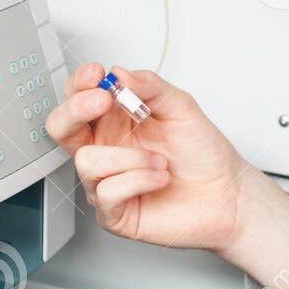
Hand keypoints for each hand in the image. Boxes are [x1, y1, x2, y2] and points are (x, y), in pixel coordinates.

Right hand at [46, 62, 248, 253]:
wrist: (227, 195)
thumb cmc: (203, 155)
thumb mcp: (181, 107)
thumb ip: (150, 86)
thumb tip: (120, 74)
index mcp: (115, 121)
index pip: (78, 98)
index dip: (79, 84)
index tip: (97, 74)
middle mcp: (106, 150)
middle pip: (60, 127)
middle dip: (75, 110)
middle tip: (103, 101)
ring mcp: (106, 181)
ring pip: (85, 161)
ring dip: (128, 158)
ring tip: (159, 160)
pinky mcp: (114, 213)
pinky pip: (106, 192)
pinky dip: (138, 180)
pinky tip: (158, 178)